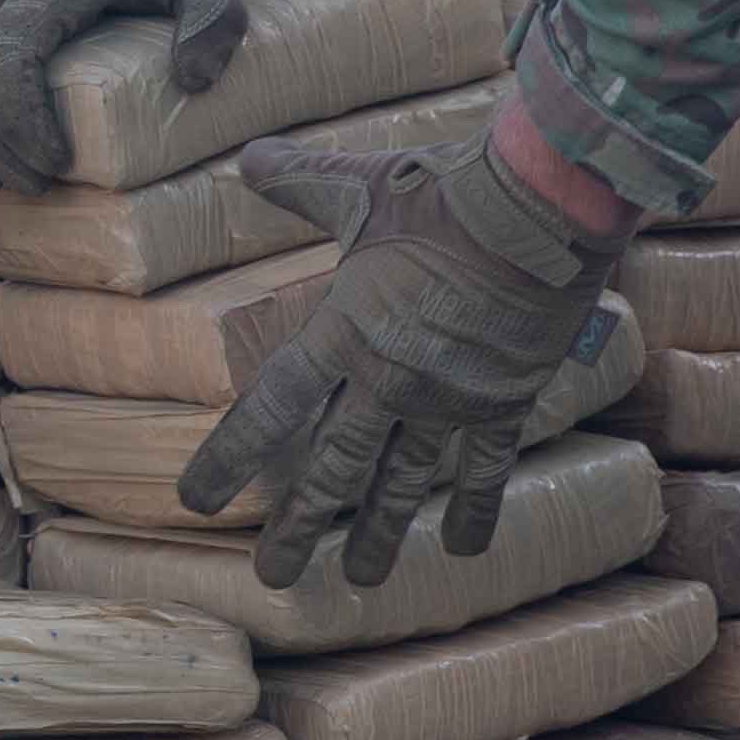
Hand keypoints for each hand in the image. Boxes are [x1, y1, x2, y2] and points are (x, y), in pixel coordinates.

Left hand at [177, 126, 628, 590]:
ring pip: (404, 483)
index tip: (196, 501)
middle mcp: (388, 379)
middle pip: (332, 470)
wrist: (542, 205)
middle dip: (301, 527)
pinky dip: (478, 509)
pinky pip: (488, 468)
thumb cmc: (445, 189)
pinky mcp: (505, 399)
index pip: (269, 411)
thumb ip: (301, 181)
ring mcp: (449, 397)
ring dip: (381, 535)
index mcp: (342, 332)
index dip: (229, 460)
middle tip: (275, 578)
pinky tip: (467, 550)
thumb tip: (251, 159)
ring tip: (362, 580)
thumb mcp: (363, 181)